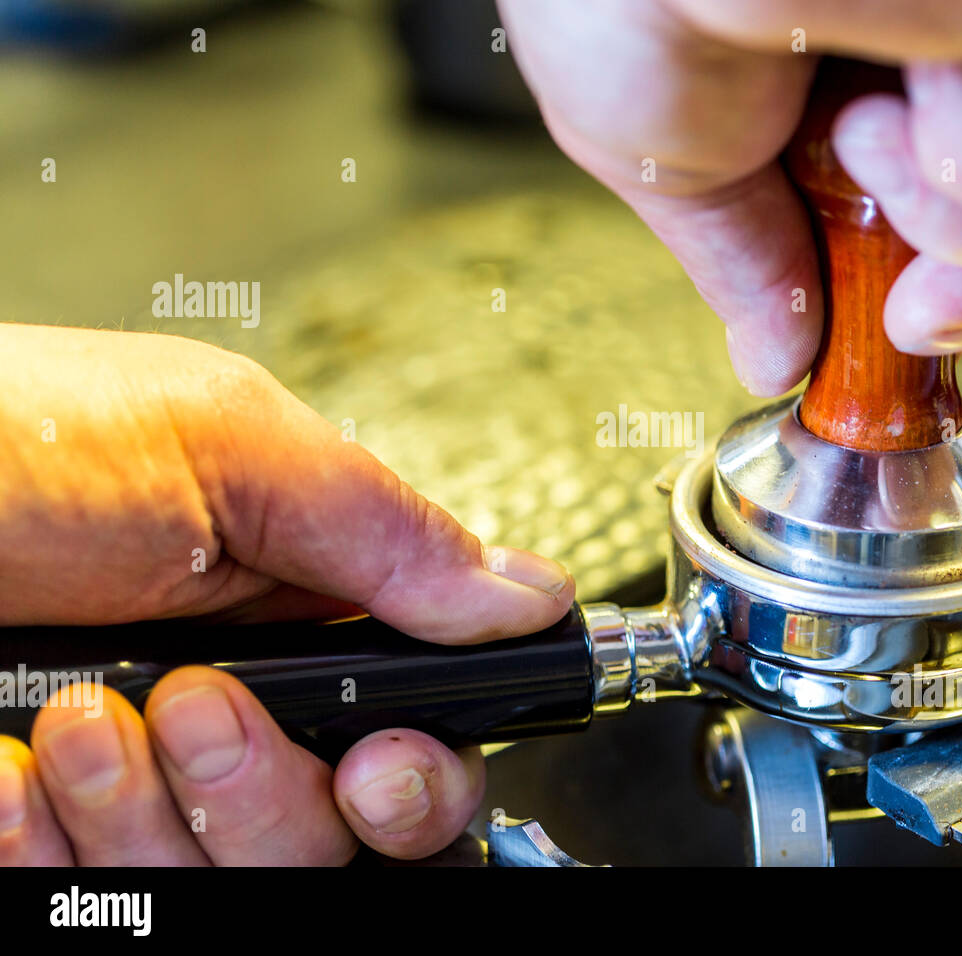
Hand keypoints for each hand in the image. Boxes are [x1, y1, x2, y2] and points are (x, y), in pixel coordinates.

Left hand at [0, 324, 574, 863]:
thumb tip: (527, 594)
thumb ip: (390, 528)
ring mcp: (138, 785)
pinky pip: (103, 900)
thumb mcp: (223, 446)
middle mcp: (236, 705)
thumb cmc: (7, 436)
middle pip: (335, 833)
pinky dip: (46, 848)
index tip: (381, 771)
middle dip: (268, 793)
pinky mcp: (57, 842)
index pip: (418, 730)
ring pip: (228, 878)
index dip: (417, 775)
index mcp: (304, 605)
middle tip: (195, 702)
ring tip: (70, 713)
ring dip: (144, 808)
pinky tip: (4, 774)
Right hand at [500, 0, 961, 393]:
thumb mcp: (682, 175)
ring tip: (864, 133)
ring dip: (954, 221)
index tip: (905, 330)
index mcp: (877, 74)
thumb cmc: (618, 0)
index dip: (960, 290)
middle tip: (914, 318)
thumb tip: (775, 357)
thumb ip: (754, 267)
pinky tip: (920, 93)